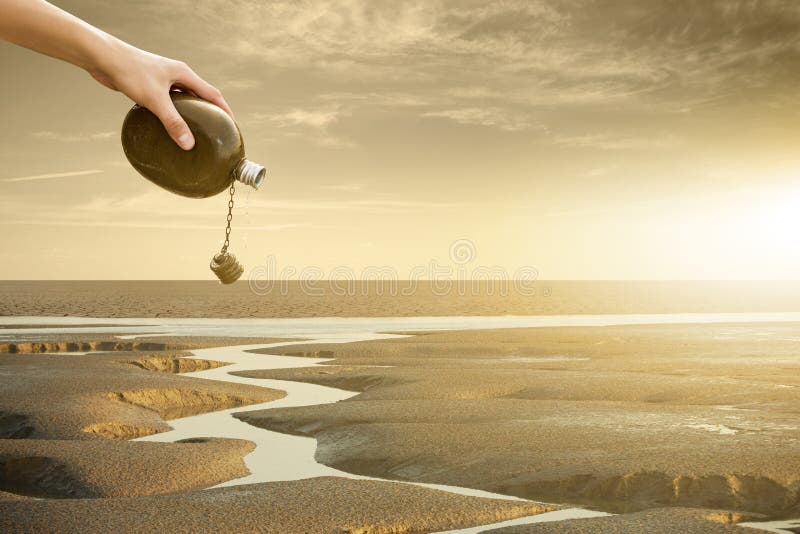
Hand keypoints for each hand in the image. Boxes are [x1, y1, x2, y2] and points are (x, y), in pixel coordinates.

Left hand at [88, 42, 233, 149]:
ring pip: (182, 99)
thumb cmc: (131, 72)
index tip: (232, 126)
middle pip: (199, 95)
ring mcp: (162, 79)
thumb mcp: (155, 100)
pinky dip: (170, 113)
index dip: (224, 110)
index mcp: (184, 74)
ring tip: (193, 132)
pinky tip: (166, 126)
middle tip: (214, 131)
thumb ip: (173, 122)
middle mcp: (176, 75)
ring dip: (189, 113)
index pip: (212, 94)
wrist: (102, 58)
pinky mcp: (148, 85)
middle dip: (208, 113)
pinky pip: (166, 102)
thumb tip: (189, 145)